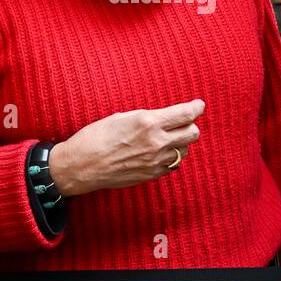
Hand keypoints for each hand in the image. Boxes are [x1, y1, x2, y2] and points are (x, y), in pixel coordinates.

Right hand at [48, 99, 204, 195]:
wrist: (81, 166)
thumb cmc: (96, 137)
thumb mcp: (122, 117)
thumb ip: (147, 118)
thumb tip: (164, 118)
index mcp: (148, 122)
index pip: (186, 114)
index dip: (197, 107)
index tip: (199, 105)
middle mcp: (156, 142)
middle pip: (193, 133)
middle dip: (190, 125)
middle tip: (182, 122)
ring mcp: (156, 161)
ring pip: (185, 150)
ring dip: (180, 142)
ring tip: (166, 138)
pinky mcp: (152, 175)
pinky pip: (173, 165)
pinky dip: (170, 157)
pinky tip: (158, 152)